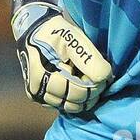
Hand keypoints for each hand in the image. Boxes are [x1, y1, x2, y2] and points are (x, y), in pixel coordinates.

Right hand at [12, 0, 112, 114]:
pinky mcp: (39, 98)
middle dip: (91, 92)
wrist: (35, 32)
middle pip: (74, 102)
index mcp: (42, 74)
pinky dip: (75, 98)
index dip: (95, 85)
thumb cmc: (56, 33)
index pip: (78, 92)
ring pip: (70, 107)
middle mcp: (37, 89)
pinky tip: (76, 82)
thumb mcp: (74, 38)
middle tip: (96, 75)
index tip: (102, 72)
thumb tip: (105, 78)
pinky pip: (64, 105)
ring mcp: (37, 96)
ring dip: (84, 96)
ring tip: (85, 77)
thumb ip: (90, 59)